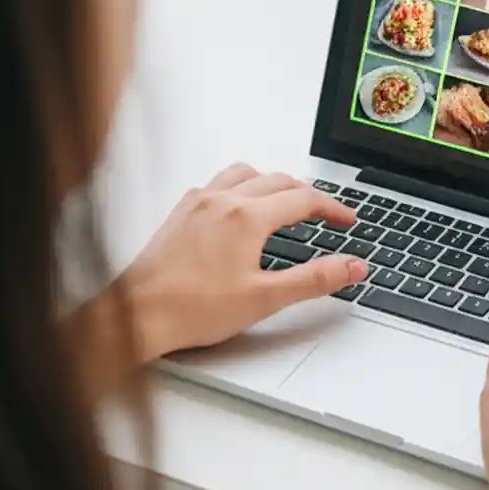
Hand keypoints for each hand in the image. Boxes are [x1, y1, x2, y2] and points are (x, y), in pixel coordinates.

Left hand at [120, 163, 364, 360]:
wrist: (137, 316)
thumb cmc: (191, 308)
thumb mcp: (266, 298)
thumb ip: (315, 279)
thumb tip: (352, 267)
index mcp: (246, 217)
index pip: (304, 199)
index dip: (333, 208)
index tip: (347, 219)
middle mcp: (221, 201)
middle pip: (278, 180)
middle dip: (309, 194)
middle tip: (326, 213)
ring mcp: (197, 204)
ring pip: (245, 174)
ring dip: (272, 182)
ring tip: (286, 201)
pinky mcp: (180, 214)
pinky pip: (216, 183)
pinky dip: (239, 187)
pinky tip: (239, 209)